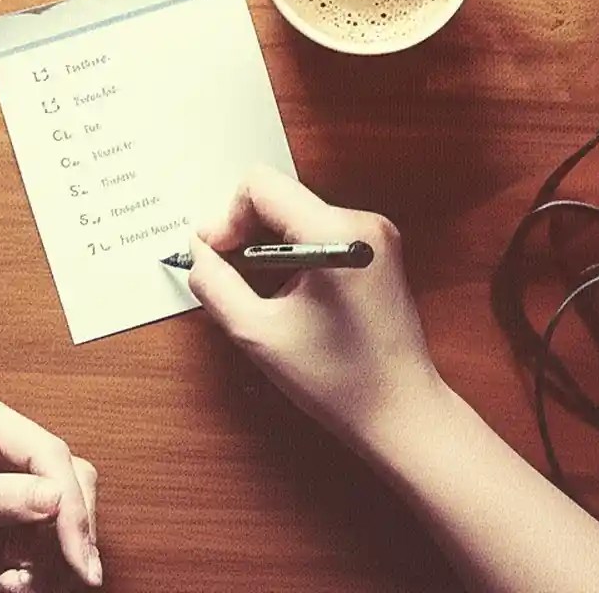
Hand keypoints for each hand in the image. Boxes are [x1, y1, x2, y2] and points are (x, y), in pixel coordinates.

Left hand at [0, 399, 101, 592]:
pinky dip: (49, 567)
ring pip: (74, 511)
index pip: (49, 456)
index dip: (70, 505)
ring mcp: (20, 484)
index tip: (75, 554)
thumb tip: (55, 495)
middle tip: (74, 573)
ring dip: (59, 554)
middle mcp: (11, 449)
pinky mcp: (24, 518)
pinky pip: (61, 538)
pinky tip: (13, 582)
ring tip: (19, 582)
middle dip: (70, 532)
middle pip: (73, 481)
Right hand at [187, 166, 445, 448]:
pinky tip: (285, 293)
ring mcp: (376, 236)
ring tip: (257, 291)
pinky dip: (291, 254)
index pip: (261, 186)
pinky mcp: (378, 252)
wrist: (400, 412)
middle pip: (280, 198)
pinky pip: (319, 233)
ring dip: (267, 245)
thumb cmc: (340, 381)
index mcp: (336, 233)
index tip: (215, 254)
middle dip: (244, 231)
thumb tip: (198, 253)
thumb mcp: (259, 333)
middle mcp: (362, 223)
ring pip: (297, 215)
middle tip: (225, 273)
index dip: (226, 217)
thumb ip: (216, 285)